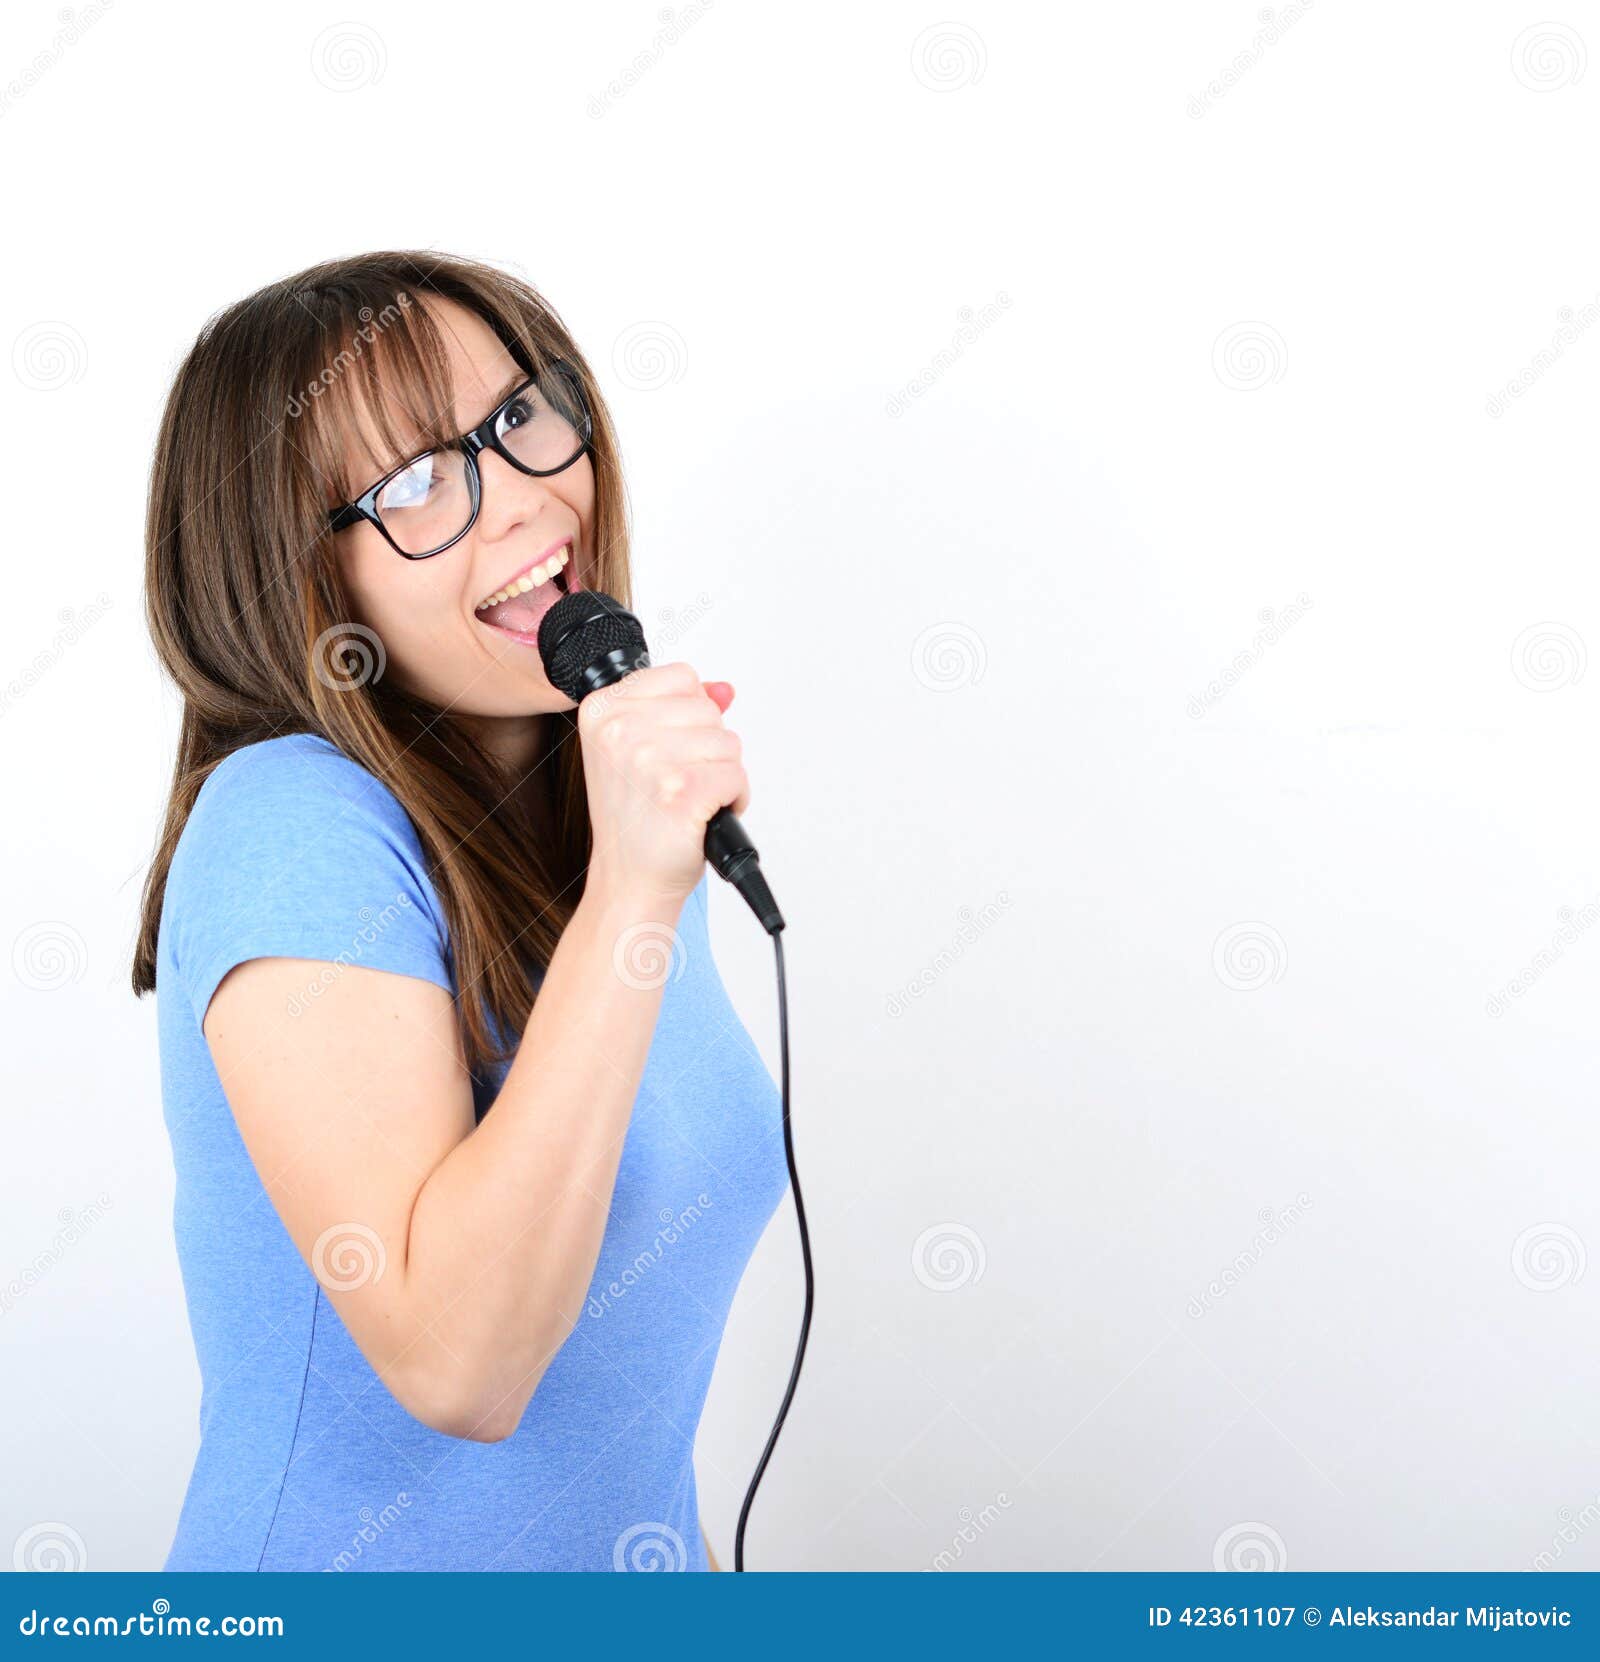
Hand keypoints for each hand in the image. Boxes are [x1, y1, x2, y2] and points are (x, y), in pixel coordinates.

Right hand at [578, 664, 747, 908]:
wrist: (629, 880)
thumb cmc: (635, 819)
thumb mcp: (641, 749)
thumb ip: (682, 710)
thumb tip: (725, 689)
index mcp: (602, 709)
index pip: (682, 677)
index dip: (689, 717)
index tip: (665, 750)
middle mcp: (620, 730)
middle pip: (709, 710)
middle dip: (707, 749)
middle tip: (674, 783)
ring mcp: (650, 760)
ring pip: (728, 742)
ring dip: (721, 775)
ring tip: (687, 800)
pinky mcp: (682, 792)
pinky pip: (738, 776)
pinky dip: (734, 799)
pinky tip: (704, 816)